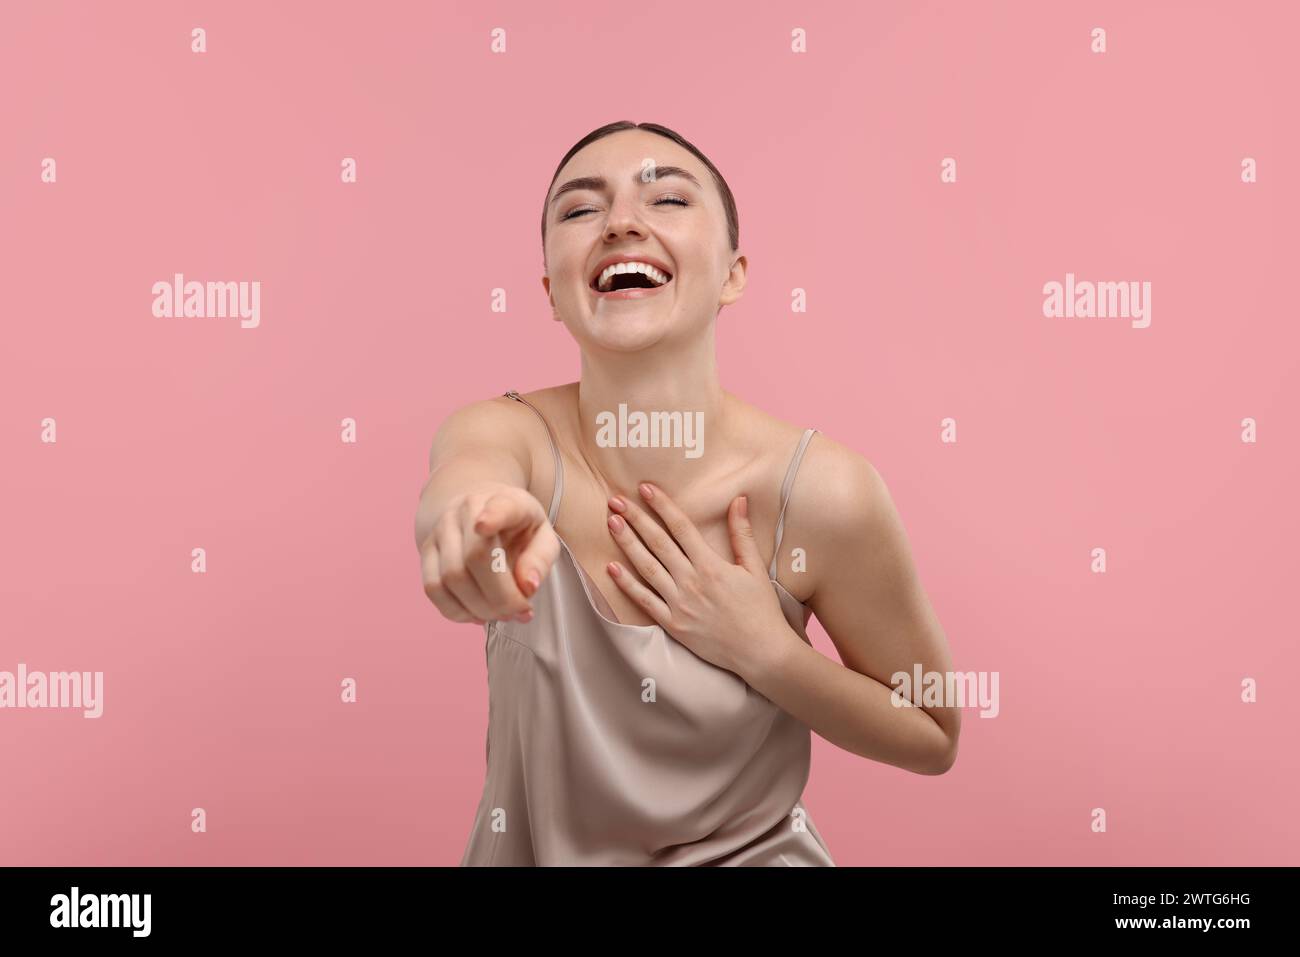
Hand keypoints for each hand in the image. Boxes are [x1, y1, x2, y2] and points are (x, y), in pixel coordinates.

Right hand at [420, 483, 559, 625]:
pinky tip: (477, 614)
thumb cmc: (517, 530)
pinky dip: (457, 611)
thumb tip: (527, 587)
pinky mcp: (426, 551)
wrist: (480, 514)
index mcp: (504, 501)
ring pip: (451, 577)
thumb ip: (540, 560)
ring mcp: (440, 529)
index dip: (492, 516)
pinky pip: (433, 589)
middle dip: (501, 597)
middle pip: (474, 557)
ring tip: (502, 614)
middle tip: (520, 612)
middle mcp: (465, 510)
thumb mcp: (543, 537)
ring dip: (480, 608)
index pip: (498, 506)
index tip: (484, 525)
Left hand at [604, 482, 795, 678]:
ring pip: (646, 568)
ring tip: (611, 523)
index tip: (645, 488)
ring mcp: (679, 604)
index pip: (681, 527)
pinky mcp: (672, 624)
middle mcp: (691, 582)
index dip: (662, 505)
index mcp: (711, 566)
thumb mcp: (755, 568)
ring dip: (627, 544)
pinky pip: (645, 601)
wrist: (760, 652)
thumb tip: (738, 499)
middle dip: (635, 518)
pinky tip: (612, 568)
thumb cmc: (760, 610)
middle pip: (657, 543)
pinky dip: (627, 584)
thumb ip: (742, 534)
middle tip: (615, 499)